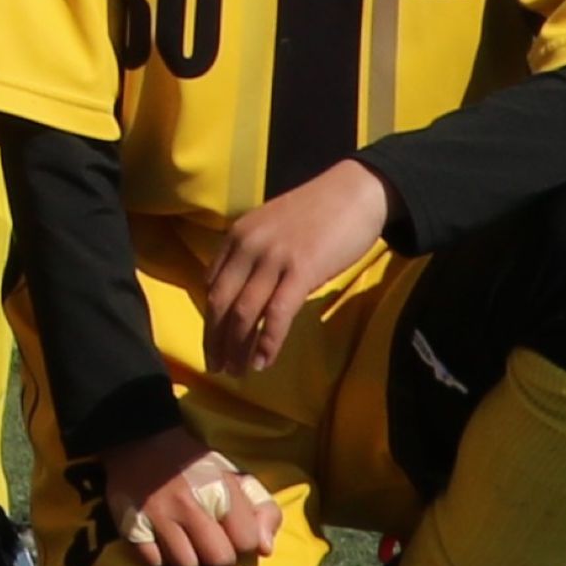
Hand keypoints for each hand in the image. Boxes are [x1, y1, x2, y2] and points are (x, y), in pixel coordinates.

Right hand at [88, 421, 277, 565]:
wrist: (139, 440)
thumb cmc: (194, 465)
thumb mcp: (235, 476)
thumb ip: (262, 510)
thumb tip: (265, 549)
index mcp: (220, 487)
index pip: (247, 542)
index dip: (243, 544)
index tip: (232, 535)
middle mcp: (189, 501)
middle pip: (218, 560)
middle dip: (217, 558)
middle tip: (208, 545)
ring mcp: (157, 514)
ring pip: (186, 565)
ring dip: (188, 560)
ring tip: (184, 544)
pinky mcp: (131, 524)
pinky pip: (153, 562)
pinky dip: (160, 558)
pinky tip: (161, 542)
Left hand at [195, 157, 392, 376]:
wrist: (356, 192)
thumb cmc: (318, 212)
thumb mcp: (271, 228)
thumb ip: (253, 255)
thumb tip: (243, 292)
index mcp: (237, 236)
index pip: (211, 285)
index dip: (209, 319)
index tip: (212, 342)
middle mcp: (248, 246)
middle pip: (220, 303)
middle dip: (215, 340)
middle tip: (217, 368)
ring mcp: (273, 258)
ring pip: (244, 313)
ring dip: (237, 348)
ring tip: (237, 373)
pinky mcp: (301, 270)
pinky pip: (277, 314)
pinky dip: (268, 342)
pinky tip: (264, 362)